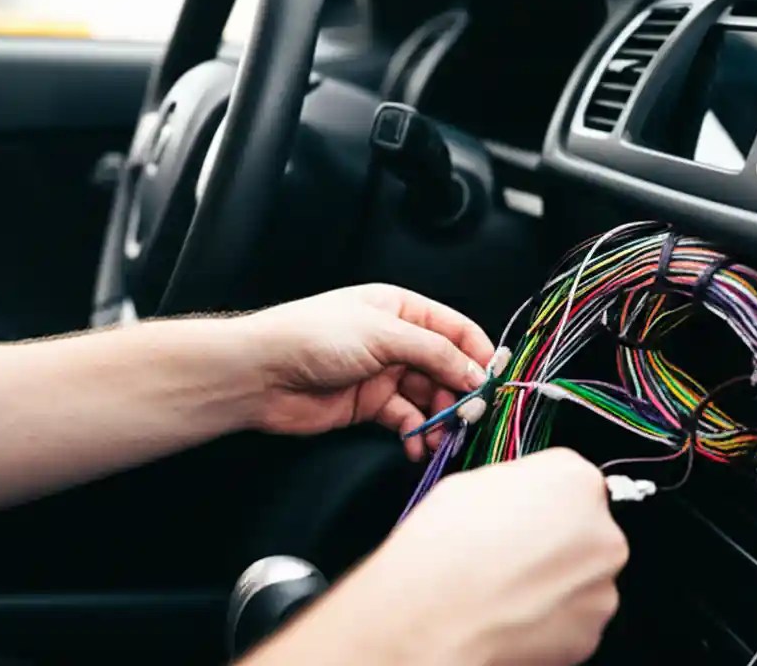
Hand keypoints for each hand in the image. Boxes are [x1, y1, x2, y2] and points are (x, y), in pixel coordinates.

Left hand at [236, 284, 494, 460]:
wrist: (261, 373)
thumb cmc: (312, 337)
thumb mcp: (383, 334)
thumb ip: (434, 353)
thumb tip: (475, 372)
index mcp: (401, 309)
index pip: (455, 330)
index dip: (478, 355)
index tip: (495, 382)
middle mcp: (396, 340)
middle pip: (446, 368)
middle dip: (462, 394)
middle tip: (471, 418)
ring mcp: (383, 374)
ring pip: (429, 398)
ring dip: (441, 420)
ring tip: (444, 438)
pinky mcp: (369, 405)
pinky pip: (407, 420)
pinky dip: (417, 434)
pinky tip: (418, 446)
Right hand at [244, 448, 627, 665]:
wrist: (416, 629)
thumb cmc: (428, 555)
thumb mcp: (462, 487)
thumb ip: (507, 482)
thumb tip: (515, 489)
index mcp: (569, 483)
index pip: (570, 476)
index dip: (536, 494)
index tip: (519, 510)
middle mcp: (597, 535)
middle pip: (581, 527)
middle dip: (545, 537)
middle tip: (497, 552)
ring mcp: (596, 592)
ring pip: (575, 575)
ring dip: (543, 578)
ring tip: (490, 587)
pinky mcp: (585, 637)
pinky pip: (567, 616)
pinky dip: (540, 615)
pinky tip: (497, 614)